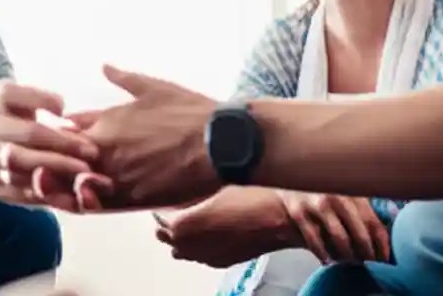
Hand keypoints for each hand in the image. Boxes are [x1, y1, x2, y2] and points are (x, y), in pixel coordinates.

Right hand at [0, 79, 108, 209]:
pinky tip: (73, 194)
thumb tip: (61, 108)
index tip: (83, 133)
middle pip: (23, 156)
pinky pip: (23, 197)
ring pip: (22, 180)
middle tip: (91, 158)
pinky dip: (48, 197)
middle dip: (58, 159)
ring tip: (87, 180)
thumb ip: (35, 96)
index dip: (55, 131)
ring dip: (55, 180)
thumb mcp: (6, 92)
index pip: (26, 126)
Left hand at [68, 65, 222, 210]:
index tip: (62, 134)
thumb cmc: (189, 112)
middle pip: (62, 158)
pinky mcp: (128, 200)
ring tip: (73, 181)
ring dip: (67, 181)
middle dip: (57, 158)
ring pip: (72, 183)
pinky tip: (88, 198)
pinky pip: (91, 204)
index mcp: (107, 121)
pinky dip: (84, 200)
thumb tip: (104, 66)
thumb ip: (124, 79)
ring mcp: (113, 176)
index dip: (60, 132)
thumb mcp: (154, 88)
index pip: (67, 127)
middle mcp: (103, 148)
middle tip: (57, 161)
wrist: (218, 144)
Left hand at [153, 188, 298, 267]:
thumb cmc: (255, 197)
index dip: (161, 205)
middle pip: (167, 236)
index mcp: (183, 225)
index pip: (160, 219)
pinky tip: (209, 230)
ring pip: (182, 249)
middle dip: (168, 222)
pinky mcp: (223, 261)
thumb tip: (180, 182)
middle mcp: (191, 246)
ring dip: (183, 235)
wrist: (283, 216)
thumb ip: (191, 188)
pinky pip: (201, 255)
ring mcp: (207, 256)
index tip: (165, 195)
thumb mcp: (216, 181)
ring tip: (191, 217)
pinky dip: (199, 244)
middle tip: (174, 205)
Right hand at [276, 191, 389, 264]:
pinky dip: (323, 254)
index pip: (375, 224)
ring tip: (349, 262)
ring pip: (339, 240)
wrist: (290, 175)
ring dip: (346, 256)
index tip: (386, 260)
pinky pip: (315, 241)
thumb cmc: (324, 187)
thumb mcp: (345, 190)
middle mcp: (338, 197)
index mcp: (354, 191)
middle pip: (360, 235)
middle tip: (368, 264)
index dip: (383, 246)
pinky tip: (327, 260)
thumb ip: (362, 207)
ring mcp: (317, 205)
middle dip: (366, 254)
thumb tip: (385, 233)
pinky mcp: (299, 213)